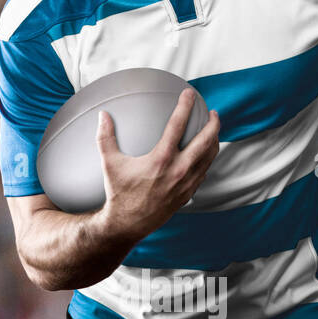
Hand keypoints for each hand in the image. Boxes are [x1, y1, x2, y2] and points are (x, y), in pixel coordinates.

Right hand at [95, 87, 219, 238]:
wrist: (127, 224)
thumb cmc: (118, 193)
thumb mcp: (109, 163)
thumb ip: (105, 137)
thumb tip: (103, 115)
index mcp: (161, 159)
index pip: (178, 125)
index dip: (185, 106)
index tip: (189, 93)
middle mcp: (178, 170)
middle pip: (205, 141)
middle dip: (213, 124)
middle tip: (213, 113)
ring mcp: (186, 183)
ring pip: (209, 157)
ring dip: (214, 141)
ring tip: (213, 131)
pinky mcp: (187, 194)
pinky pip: (203, 172)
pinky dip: (207, 159)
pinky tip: (204, 154)